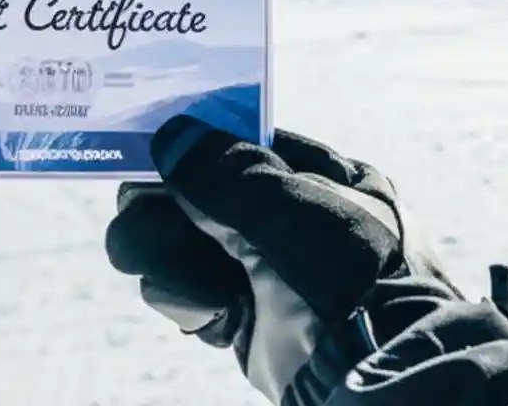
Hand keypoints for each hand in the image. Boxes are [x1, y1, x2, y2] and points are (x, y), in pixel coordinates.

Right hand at [105, 116, 459, 404]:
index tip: (146, 150)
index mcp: (317, 178)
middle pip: (193, 194)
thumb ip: (225, 172)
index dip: (192, 145)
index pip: (238, 144)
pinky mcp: (241, 313)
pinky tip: (213, 315)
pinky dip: (187, 301)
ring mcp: (260, 267)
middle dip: (161, 208)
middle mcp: (284, 218)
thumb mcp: (290, 209)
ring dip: (170, 260)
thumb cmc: (345, 277)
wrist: (370, 372)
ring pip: (177, 243)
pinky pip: (184, 292)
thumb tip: (171, 136)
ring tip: (198, 286)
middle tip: (137, 218)